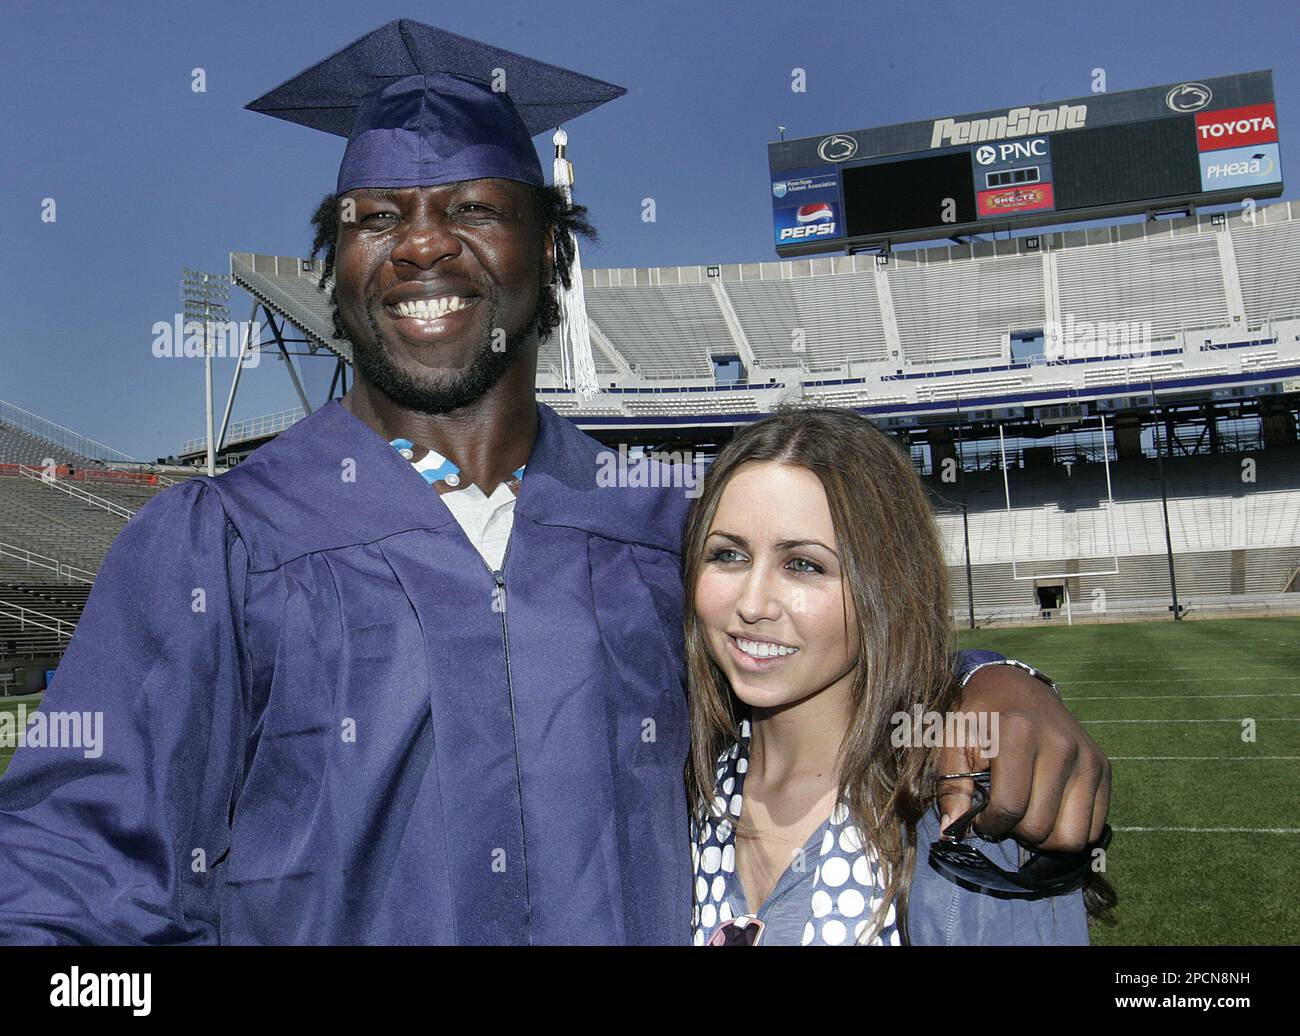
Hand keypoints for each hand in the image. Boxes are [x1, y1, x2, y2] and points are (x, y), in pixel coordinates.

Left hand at [936, 664, 1109, 851]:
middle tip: (1002, 812)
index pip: (1009, 807)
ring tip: (1025, 814)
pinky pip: (1094, 828)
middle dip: (1014, 831)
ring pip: (1072, 836)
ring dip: (1044, 837)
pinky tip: (1047, 810)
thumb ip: (951, 786)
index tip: (979, 817)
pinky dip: (1068, 830)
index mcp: (1019, 733)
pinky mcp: (1102, 767)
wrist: (1014, 686)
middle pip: (1040, 827)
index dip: (989, 824)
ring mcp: (1087, 757)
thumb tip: (952, 832)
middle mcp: (1061, 745)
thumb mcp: (952, 741)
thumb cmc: (977, 715)